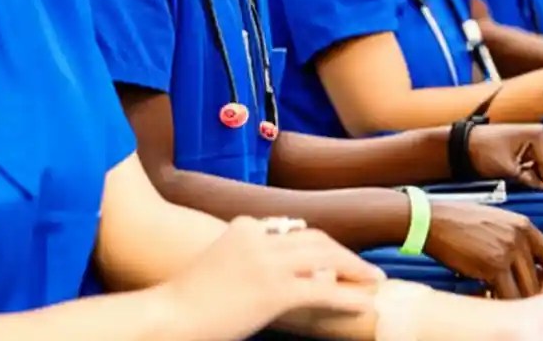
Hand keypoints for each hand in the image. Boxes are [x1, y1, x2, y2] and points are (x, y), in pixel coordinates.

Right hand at [165, 217, 384, 339]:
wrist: (169, 315)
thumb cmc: (187, 299)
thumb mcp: (219, 263)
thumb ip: (245, 256)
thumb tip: (265, 271)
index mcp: (245, 227)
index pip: (293, 231)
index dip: (319, 247)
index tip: (335, 258)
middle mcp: (260, 238)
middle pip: (316, 239)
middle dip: (344, 255)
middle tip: (365, 269)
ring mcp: (269, 263)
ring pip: (326, 260)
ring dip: (354, 271)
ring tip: (373, 281)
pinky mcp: (275, 290)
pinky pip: (322, 292)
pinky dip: (347, 297)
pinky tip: (363, 304)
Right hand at [425, 202, 542, 298]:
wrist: (433, 220)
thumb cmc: (458, 219)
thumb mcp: (496, 219)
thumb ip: (514, 237)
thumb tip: (524, 261)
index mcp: (523, 225)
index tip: (541, 280)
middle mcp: (520, 238)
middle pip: (541, 279)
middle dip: (529, 290)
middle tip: (515, 291)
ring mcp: (507, 252)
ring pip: (526, 290)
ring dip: (514, 296)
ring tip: (500, 293)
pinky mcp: (492, 267)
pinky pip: (507, 295)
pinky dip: (498, 299)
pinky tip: (487, 293)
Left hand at [468, 124, 542, 190]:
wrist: (462, 145)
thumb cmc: (481, 149)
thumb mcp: (508, 170)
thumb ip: (531, 182)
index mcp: (538, 136)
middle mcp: (539, 137)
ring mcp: (533, 143)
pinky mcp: (525, 150)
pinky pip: (536, 168)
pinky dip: (534, 179)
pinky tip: (534, 190)